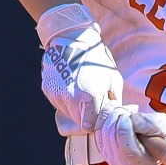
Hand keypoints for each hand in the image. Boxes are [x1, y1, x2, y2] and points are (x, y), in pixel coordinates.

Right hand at [37, 4, 122, 132]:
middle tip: (94, 104)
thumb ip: (115, 101)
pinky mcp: (47, 89)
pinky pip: (58, 103)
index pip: (89, 126)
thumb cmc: (97, 58)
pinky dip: (66, 100)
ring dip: (76, 109)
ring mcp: (56, 94)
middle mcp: (70, 99)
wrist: (72, 38)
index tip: (101, 116)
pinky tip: (72, 86)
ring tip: (82, 92)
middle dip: (87, 117)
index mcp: (88, 97)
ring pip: (67, 113)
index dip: (96, 123)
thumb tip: (117, 115)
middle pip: (78, 122)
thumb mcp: (113, 79)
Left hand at [95, 103, 158, 164]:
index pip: (127, 150)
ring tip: (128, 110)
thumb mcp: (163, 126)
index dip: (124, 130)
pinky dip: (105, 116)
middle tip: (131, 109)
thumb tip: (126, 118)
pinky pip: (97, 130)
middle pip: (111, 140)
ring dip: (112, 115)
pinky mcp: (105, 151)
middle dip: (118, 118)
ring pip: (102, 133)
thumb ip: (145, 123)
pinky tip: (118, 111)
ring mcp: (113, 161)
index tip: (128, 115)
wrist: (163, 137)